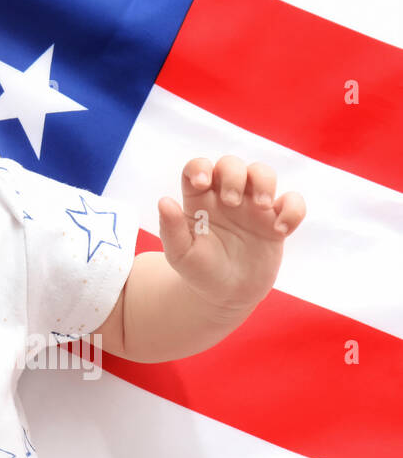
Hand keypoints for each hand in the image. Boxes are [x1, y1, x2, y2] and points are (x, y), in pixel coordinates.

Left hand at [157, 156, 305, 313]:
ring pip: (262, 173)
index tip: (201, 183)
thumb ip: (171, 228)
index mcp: (199, 199)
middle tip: (231, 202)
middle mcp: (226, 196)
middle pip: (231, 164)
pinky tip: (280, 229)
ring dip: (264, 181)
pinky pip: (292, 202)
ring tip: (261, 206)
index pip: (198, 167)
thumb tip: (164, 202)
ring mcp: (252, 206)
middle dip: (233, 174)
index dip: (199, 167)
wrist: (226, 294)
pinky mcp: (275, 221)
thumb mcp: (180, 253)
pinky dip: (293, 209)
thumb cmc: (198, 270)